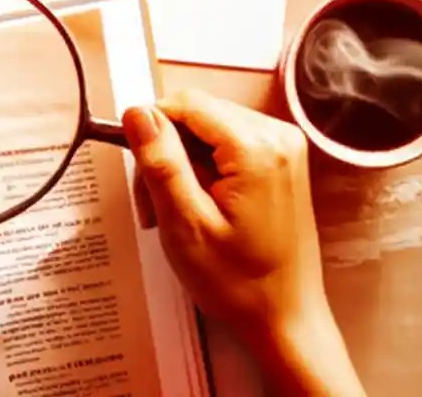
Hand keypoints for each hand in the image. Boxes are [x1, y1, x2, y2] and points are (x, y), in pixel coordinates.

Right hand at [123, 89, 363, 396]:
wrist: (284, 317)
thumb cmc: (240, 283)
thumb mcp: (185, 225)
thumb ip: (161, 162)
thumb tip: (137, 113)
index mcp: (257, 148)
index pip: (186, 103)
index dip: (152, 130)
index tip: (141, 171)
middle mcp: (277, 135)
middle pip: (197, 113)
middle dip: (167, 152)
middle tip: (155, 204)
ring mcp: (283, 147)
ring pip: (208, 128)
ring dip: (183, 164)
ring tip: (178, 212)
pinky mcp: (280, 161)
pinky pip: (227, 144)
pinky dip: (204, 171)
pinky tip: (200, 206)